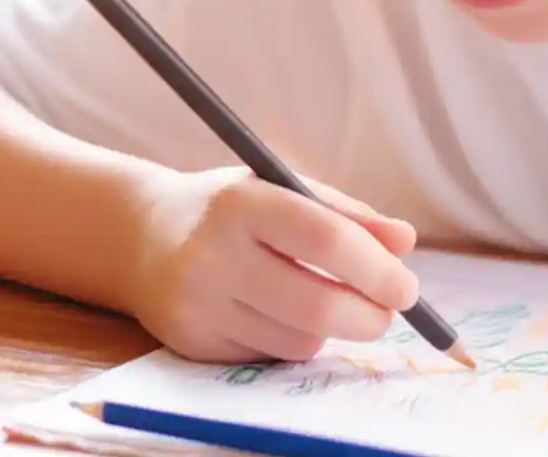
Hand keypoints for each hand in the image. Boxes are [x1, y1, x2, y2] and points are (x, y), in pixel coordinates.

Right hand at [130, 166, 419, 363]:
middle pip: (315, 306)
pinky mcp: (192, 342)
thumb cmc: (230, 209)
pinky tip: (277, 313)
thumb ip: (346, 215)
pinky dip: (292, 340)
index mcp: (242, 202)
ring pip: (297, 340)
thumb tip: (405, 243)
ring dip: (330, 330)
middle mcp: (213, 254)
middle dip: (368, 317)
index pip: (325, 238)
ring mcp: (198, 303)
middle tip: (387, 312)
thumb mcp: (282, 190)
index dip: (376, 269)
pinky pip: (269, 357)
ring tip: (324, 301)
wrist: (140, 236)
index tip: (408, 288)